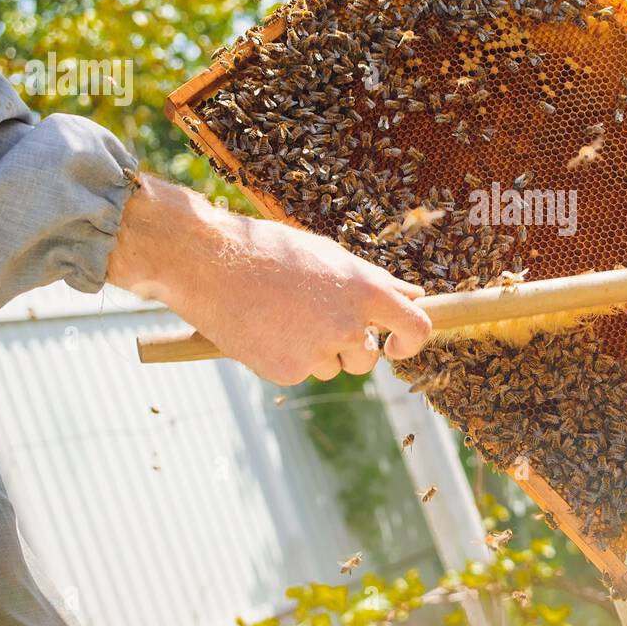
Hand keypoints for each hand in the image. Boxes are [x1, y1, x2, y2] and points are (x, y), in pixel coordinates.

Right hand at [108, 176, 432, 384]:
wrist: (210, 261)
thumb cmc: (271, 251)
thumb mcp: (331, 256)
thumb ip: (376, 281)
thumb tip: (415, 295)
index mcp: (366, 290)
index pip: (416, 327)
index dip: (410, 342)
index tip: (395, 345)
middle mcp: (349, 324)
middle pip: (368, 358)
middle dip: (349, 348)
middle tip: (313, 320)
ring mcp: (319, 351)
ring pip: (331, 367)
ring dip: (314, 351)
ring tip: (281, 316)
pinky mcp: (288, 372)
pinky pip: (299, 373)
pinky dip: (284, 358)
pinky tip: (263, 330)